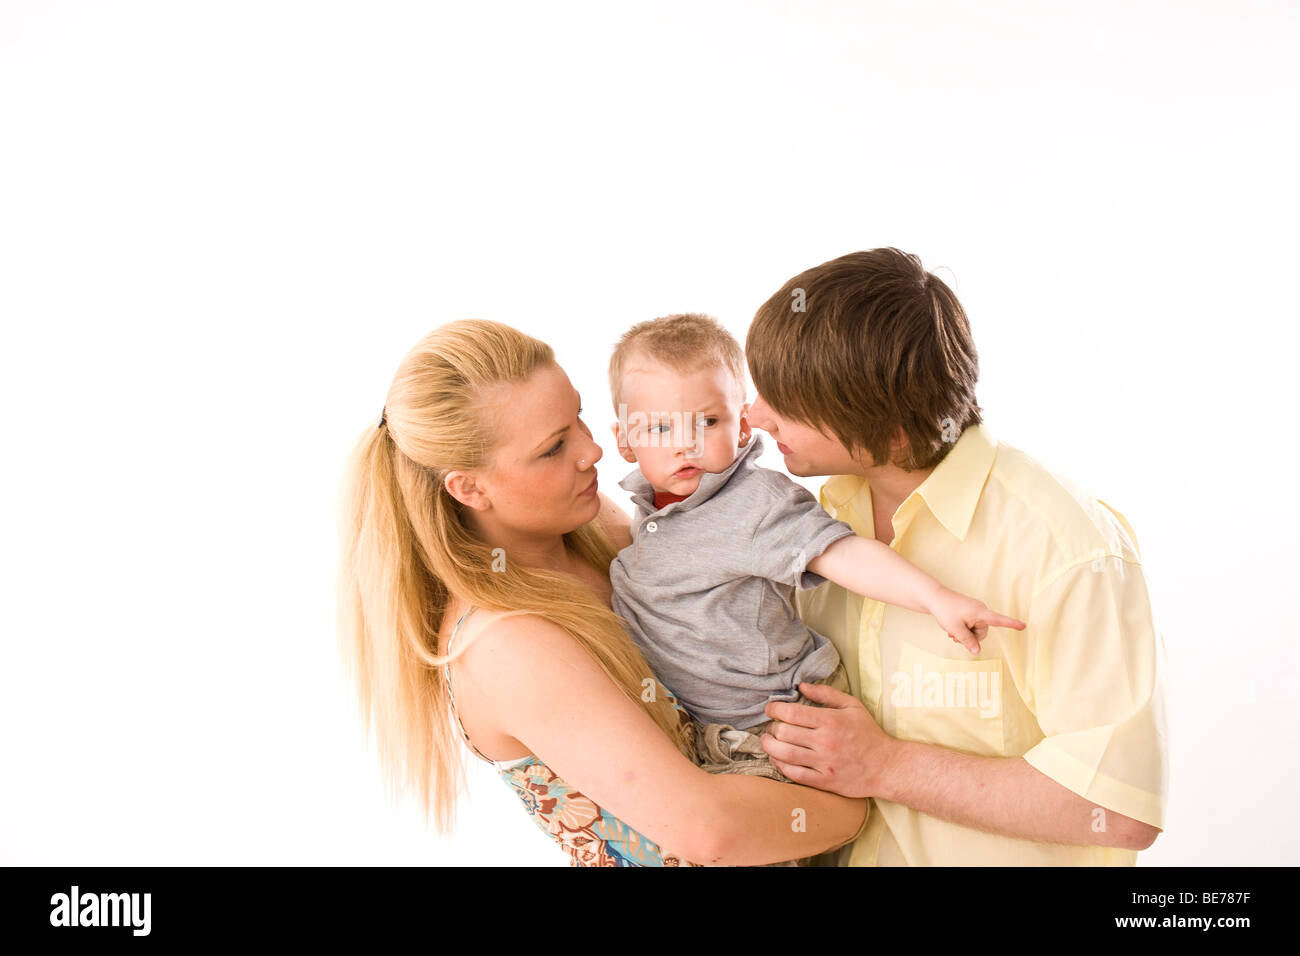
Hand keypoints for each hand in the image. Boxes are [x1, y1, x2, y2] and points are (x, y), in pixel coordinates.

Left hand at [758, 681, 890, 798]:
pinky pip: (795, 775)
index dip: (775, 709)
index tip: (770, 709)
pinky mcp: (825, 781)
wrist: (886, 766)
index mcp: (831, 720)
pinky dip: (780, 766)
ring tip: (768, 741)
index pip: (792, 713)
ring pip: (785, 754)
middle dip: (771, 728)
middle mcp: (825, 742)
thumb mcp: (852, 706)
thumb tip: (801, 686)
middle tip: (771, 726)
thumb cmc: (868, 734)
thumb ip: (826, 694)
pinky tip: (777, 758)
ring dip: (770, 746)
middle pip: (784, 733)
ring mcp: (824, 763)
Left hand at [929, 588, 1025, 653]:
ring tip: (952, 631)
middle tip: (955, 635)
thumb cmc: (945, 610)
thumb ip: (967, 641)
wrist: (935, 598)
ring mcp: (976, 612)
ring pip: (976, 631)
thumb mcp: (955, 629)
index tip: (1023, 626)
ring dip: (965, 635)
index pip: (998, 619)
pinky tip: (952, 629)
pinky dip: (963, 630)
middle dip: (970, 637)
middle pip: (983, 632)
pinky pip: (971, 626)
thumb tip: (977, 651)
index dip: (1011, 624)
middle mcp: (981, 611)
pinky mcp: (971, 613)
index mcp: (980, 612)